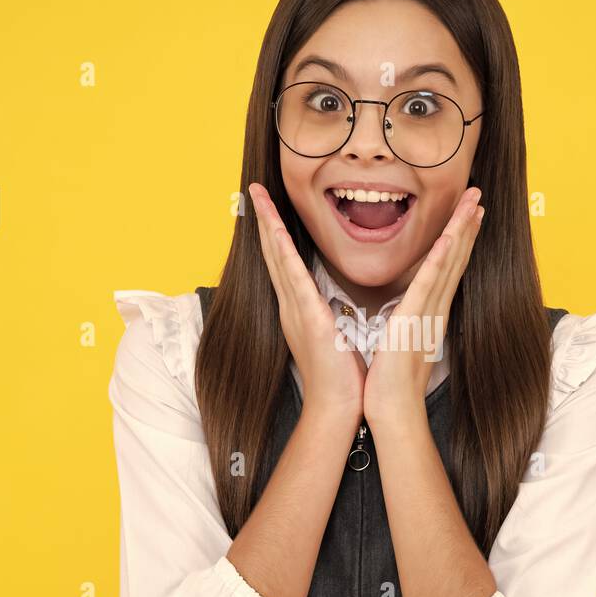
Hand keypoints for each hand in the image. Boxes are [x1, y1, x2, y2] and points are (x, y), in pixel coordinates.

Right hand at [250, 183, 366, 425]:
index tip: (269, 206)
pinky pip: (293, 278)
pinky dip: (283, 253)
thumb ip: (328, 316)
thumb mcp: (334, 336)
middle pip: (273, 253)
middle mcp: (290, 306)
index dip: (275, 233)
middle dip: (264, 220)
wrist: (337, 407)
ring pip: (278, 258)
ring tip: (258, 197)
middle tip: (254, 189)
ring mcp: (295, 310)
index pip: (284, 262)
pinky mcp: (307, 318)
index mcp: (299, 309)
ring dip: (268, 225)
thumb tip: (331, 304)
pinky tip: (277, 233)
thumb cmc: (341, 376)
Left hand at [362, 187, 483, 430]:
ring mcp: (428, 312)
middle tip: (478, 194)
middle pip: (457, 258)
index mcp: (431, 311)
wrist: (392, 407)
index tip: (469, 213)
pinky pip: (429, 284)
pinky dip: (441, 260)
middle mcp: (436, 308)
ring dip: (461, 231)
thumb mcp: (403, 340)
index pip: (449, 267)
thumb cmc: (392, 380)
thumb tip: (409, 310)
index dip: (461, 238)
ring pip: (449, 263)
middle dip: (468, 224)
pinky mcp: (415, 319)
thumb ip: (410, 321)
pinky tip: (449, 238)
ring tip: (473, 203)